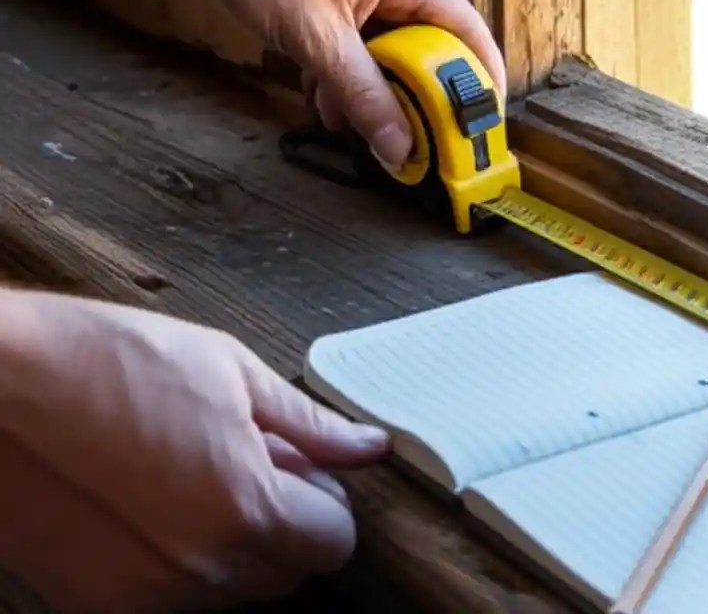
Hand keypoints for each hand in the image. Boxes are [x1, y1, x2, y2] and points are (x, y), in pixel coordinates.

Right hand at [0, 289, 389, 612]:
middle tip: (248, 463)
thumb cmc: (98, 363)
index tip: (305, 469)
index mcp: (244, 509)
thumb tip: (365, 445)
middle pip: (287, 572)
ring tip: (191, 476)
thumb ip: (308, 425)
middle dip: (285, 521)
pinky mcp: (97, 601)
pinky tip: (153, 505)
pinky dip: (181, 562)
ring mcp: (143, 594)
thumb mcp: (228, 371)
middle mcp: (199, 567)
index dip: (326, 500)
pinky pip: (173, 599)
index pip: (334, 543)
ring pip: (233, 590)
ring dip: (234, 544)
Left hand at [151, 0, 505, 168]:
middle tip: (419, 137)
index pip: (464, 29)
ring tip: (361, 129)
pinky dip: (343, 80)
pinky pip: (352, 51)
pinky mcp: (326, 4)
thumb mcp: (315, 35)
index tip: (482, 122)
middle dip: (421, 97)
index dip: (481, 76)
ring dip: (375, 94)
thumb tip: (397, 142)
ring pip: (386, 55)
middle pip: (427, 50)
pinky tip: (325, 102)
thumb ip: (360, 92)